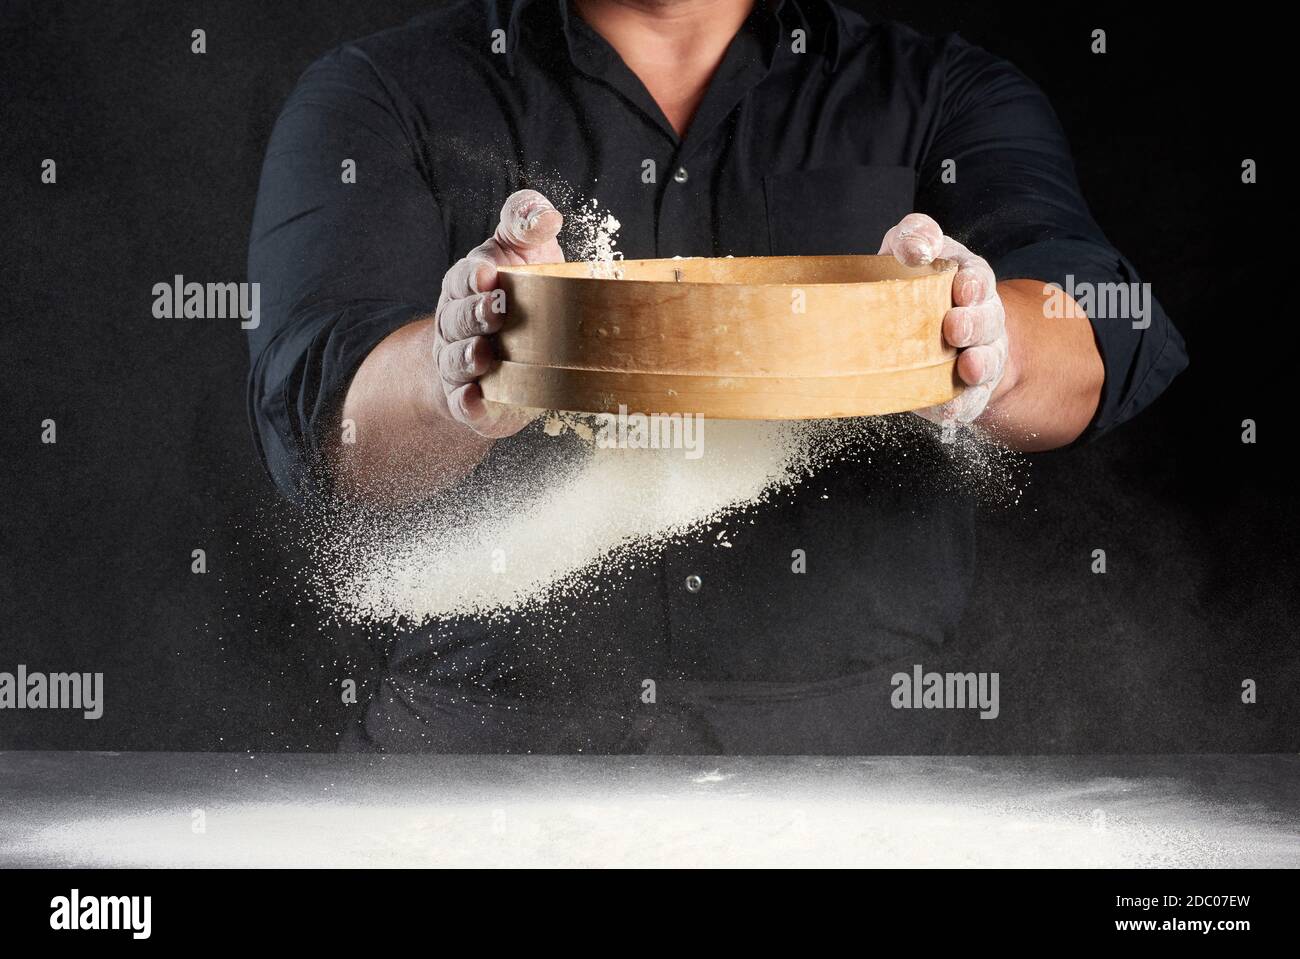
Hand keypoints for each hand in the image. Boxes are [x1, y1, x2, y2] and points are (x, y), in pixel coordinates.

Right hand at [434, 189, 563, 436]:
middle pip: (457, 319)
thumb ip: (527, 224)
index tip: (489, 274)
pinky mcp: (472, 402)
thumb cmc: (519, 293)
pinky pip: (463, 404)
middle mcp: (456, 325)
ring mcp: (460, 365)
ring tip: (484, 355)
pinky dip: (467, 403)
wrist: (507, 353)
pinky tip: (476, 400)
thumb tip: (546, 216)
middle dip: (474, 314)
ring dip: (467, 358)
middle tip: (497, 311)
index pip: (464, 277)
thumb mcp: (525, 251)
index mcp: (467, 285)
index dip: (473, 276)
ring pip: (455, 361)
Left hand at [879, 213, 1008, 424]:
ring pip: (986, 361)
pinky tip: (949, 409)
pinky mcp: (965, 391)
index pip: (977, 277)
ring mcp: (977, 355)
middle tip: (955, 326)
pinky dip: (961, 405)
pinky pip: (970, 401)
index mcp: (968, 281)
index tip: (962, 286)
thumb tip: (917, 247)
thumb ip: (913, 237)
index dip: (972, 282)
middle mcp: (980, 318)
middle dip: (974, 323)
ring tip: (967, 367)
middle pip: (986, 320)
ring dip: (978, 364)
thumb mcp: (909, 250)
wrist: (924, 333)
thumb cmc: (913, 285)